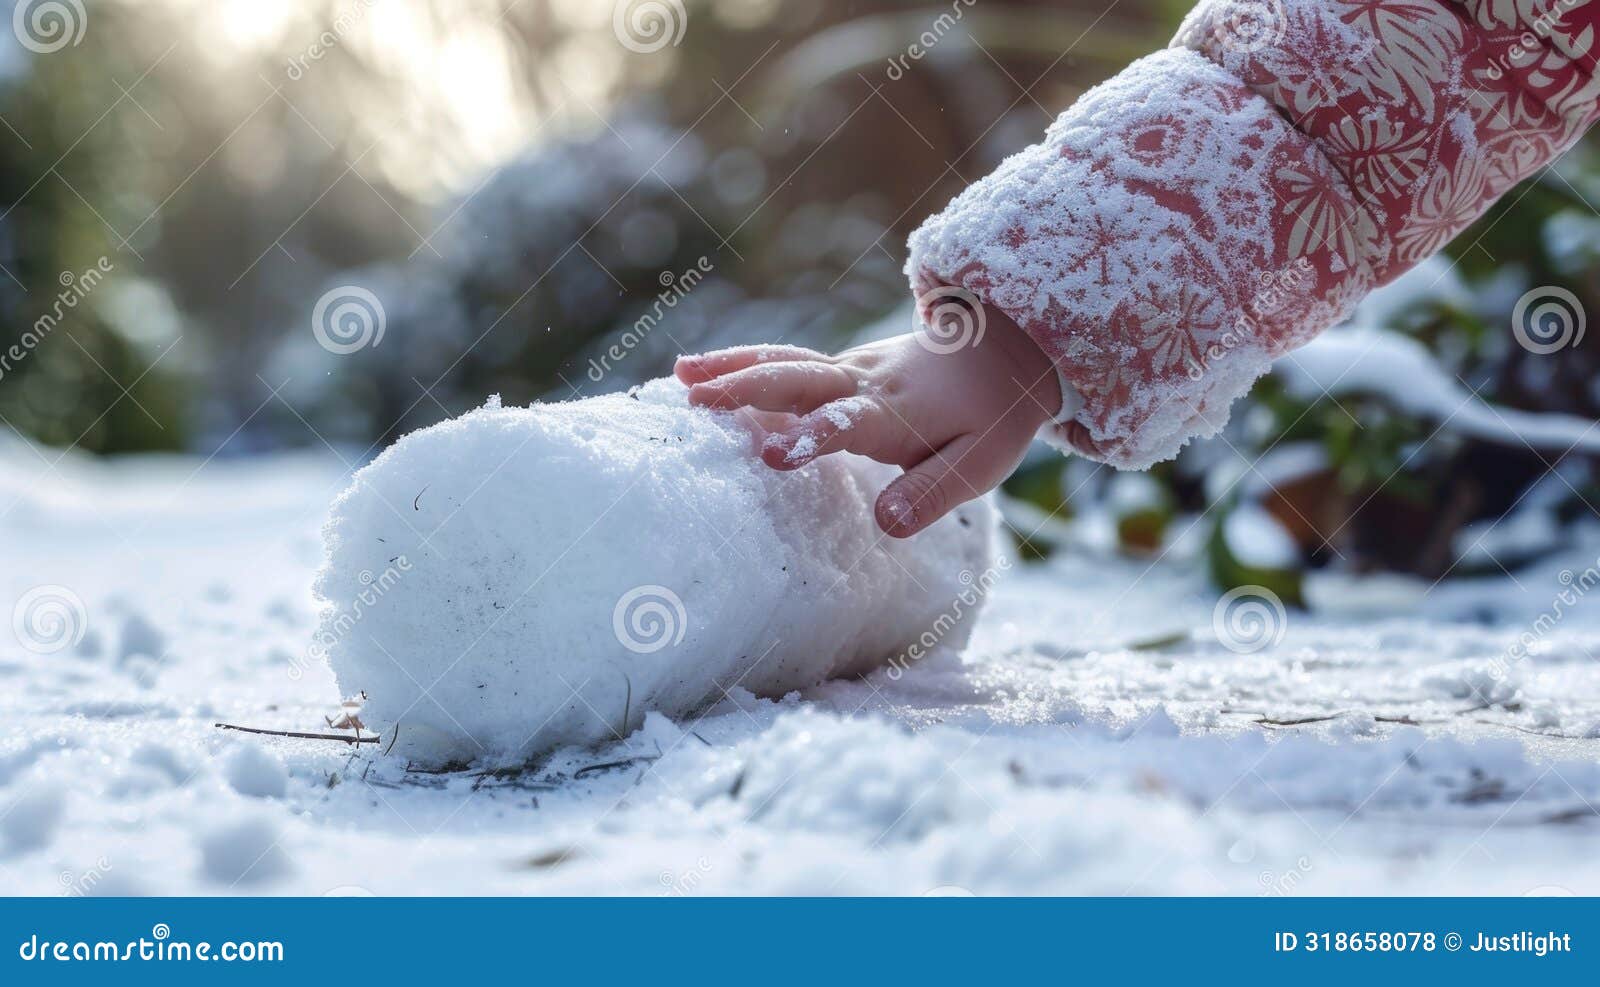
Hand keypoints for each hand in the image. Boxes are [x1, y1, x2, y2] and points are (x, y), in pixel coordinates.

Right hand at [675, 303, 1061, 537]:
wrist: (1000, 348)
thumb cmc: (988, 416)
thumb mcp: (979, 463)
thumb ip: (932, 492)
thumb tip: (886, 524)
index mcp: (898, 413)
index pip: (849, 424)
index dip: (812, 438)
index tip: (771, 457)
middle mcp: (864, 383)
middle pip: (801, 380)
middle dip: (748, 390)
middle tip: (697, 402)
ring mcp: (847, 369)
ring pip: (785, 362)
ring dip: (732, 368)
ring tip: (681, 377)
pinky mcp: (836, 367)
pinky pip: (785, 361)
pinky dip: (740, 364)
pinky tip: (698, 373)